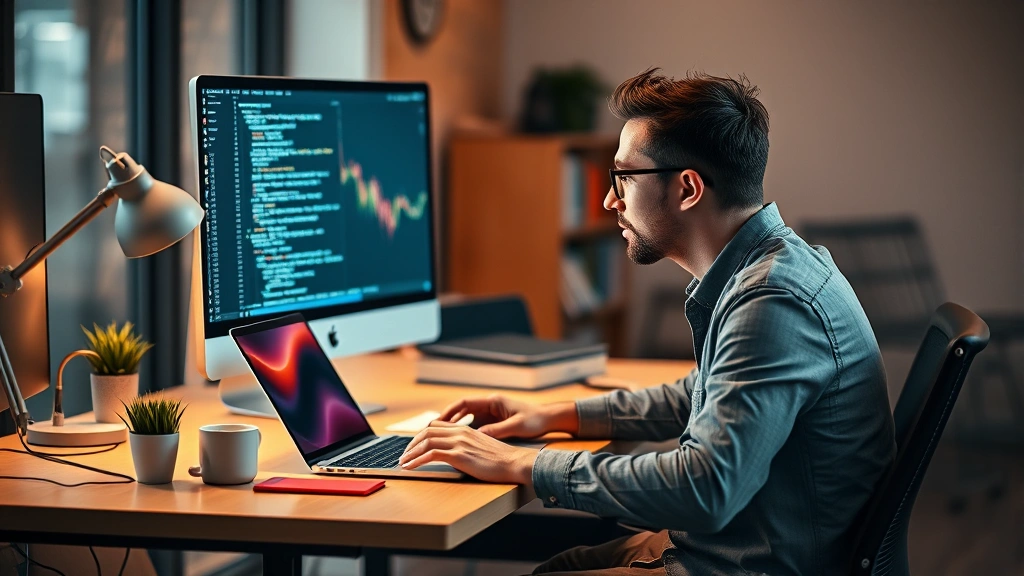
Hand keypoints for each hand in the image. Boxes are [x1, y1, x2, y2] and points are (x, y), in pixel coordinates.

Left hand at [398, 421, 538, 489]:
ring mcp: (459, 442)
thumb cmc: (501, 460)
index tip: (413, 445)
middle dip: (411, 443)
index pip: (436, 426)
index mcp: (465, 429)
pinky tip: (410, 467)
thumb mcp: (481, 447)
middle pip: (427, 432)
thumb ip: (467, 447)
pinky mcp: (459, 455)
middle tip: (404, 455)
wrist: (514, 463)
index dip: (421, 435)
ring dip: (410, 453)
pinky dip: (417, 460)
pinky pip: (431, 454)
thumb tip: (455, 455)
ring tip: (402, 462)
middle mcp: (460, 432)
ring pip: (426, 442)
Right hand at [438, 395, 577, 439]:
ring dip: (453, 427)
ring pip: (466, 419)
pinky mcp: (493, 421)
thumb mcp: (516, 426)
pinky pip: (473, 425)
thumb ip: (497, 430)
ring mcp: (490, 413)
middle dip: (446, 420)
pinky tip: (456, 443)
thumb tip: (478, 435)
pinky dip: (464, 433)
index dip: (449, 412)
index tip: (437, 421)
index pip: (464, 403)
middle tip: (431, 432)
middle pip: (461, 410)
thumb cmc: (534, 420)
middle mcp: (489, 405)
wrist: (548, 419)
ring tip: (439, 439)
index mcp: (493, 402)